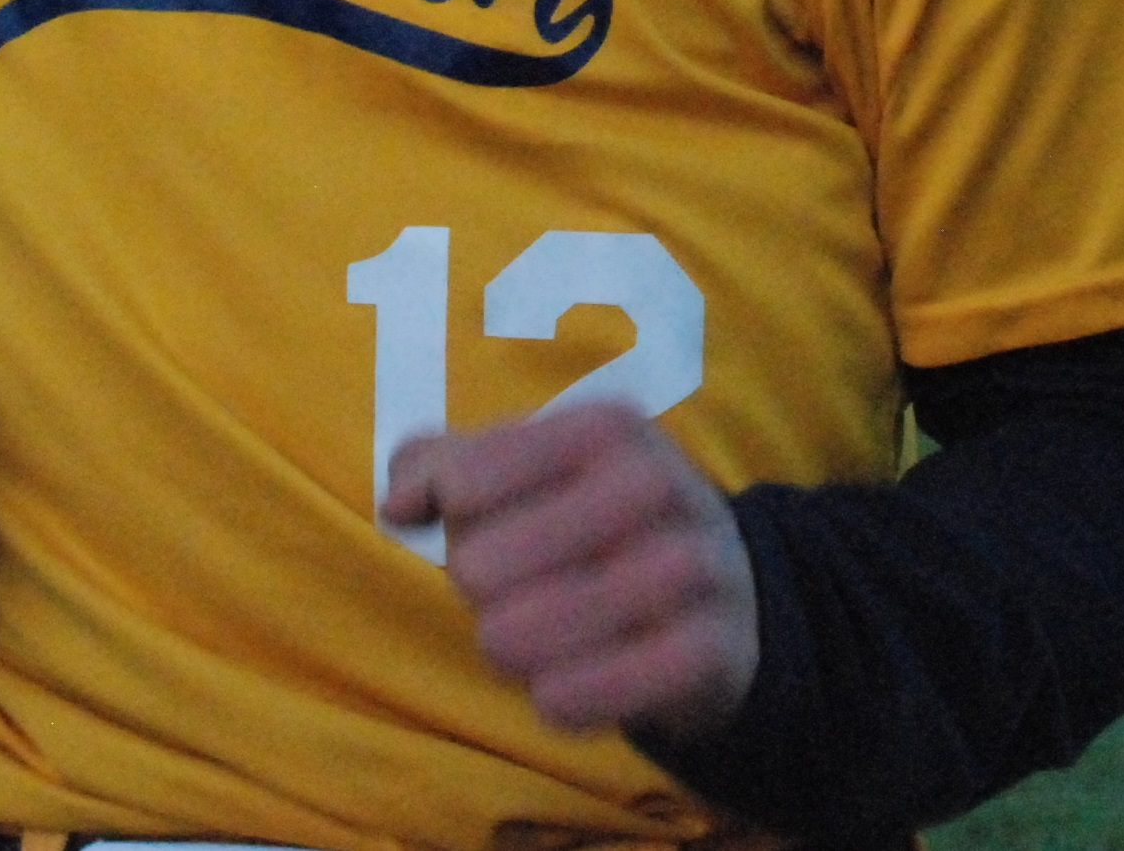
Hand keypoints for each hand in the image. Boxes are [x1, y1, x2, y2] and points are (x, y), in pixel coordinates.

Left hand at [383, 400, 757, 742]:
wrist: (725, 586)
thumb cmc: (588, 512)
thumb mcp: (524, 465)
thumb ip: (438, 463)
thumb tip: (398, 506)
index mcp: (604, 427)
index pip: (470, 477)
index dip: (451, 509)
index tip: (464, 517)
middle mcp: (656, 483)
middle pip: (495, 559)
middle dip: (475, 586)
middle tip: (491, 593)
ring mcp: (694, 566)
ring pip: (547, 625)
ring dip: (509, 646)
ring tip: (508, 644)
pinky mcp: (712, 649)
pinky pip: (608, 687)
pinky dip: (564, 698)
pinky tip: (551, 691)